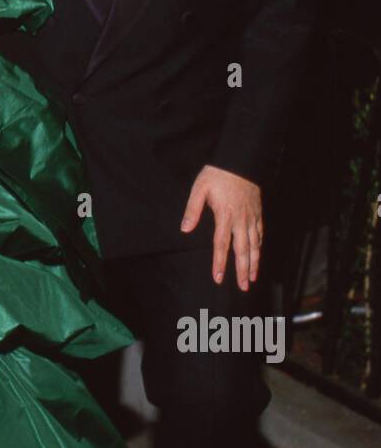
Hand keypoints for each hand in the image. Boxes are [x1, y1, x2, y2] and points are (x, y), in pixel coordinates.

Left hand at [180, 164, 262, 290]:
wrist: (240, 160)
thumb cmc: (217, 174)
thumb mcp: (199, 189)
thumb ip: (192, 210)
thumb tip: (185, 229)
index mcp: (225, 216)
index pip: (222, 245)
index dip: (220, 263)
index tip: (218, 278)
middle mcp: (240, 220)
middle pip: (243, 250)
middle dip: (242, 270)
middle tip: (242, 287)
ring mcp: (251, 217)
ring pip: (255, 245)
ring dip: (254, 263)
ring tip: (252, 278)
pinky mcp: (257, 212)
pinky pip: (260, 233)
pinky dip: (260, 247)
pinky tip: (258, 255)